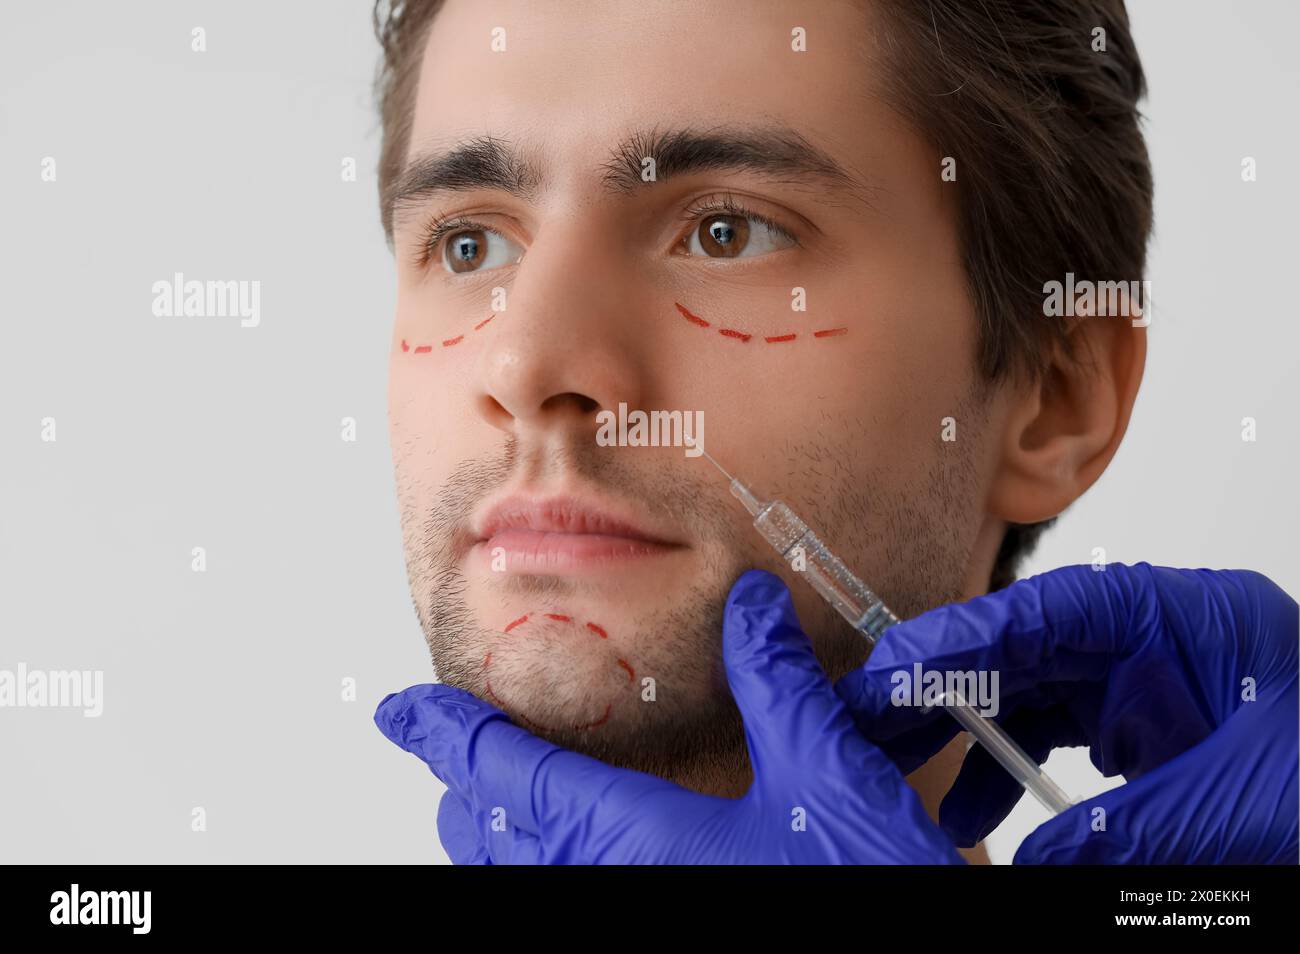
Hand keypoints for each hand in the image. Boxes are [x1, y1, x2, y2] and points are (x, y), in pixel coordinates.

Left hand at [374, 569, 963, 863]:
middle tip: (440, 762)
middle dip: (463, 792)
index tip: (398, 711)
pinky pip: (569, 903)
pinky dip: (540, 875)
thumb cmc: (856, 886)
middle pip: (495, 841)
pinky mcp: (655, 938)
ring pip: (524, 886)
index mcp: (630, 838)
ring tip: (476, 817)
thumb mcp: (826, 775)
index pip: (506, 772)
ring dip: (493, 844)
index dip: (445, 734)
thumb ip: (779, 684)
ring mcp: (632, 921)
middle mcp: (609, 889)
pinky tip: (579, 864)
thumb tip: (753, 604)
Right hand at [835, 563, 1298, 863]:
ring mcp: (1151, 686)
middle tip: (876, 724)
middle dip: (947, 687)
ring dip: (970, 738)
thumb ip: (1130, 827)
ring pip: (1032, 695)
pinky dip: (1010, 773)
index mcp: (1188, 618)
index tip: (894, 673)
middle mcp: (1158, 642)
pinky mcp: (1149, 733)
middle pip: (1025, 648)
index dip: (962, 637)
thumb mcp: (1244, 804)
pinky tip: (978, 812)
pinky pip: (1058, 739)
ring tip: (920, 781)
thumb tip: (1033, 857)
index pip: (1051, 610)